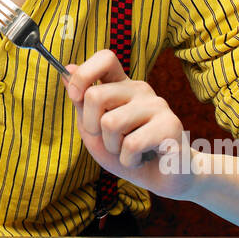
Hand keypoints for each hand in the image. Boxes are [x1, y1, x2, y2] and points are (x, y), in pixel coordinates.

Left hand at [61, 50, 193, 199]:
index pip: (106, 58)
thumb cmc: (126, 152)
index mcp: (122, 86)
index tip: (75, 98)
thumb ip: (82, 102)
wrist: (161, 179)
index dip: (84, 75)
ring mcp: (158, 106)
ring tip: (129, 151)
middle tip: (110, 140)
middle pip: (95, 95)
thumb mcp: (95, 129)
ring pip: (111, 123)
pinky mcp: (171, 126)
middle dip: (92, 127)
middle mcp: (141, 90)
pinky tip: (142, 159)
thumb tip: (67, 69)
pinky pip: (131, 144)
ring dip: (113, 147)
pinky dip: (129, 160)